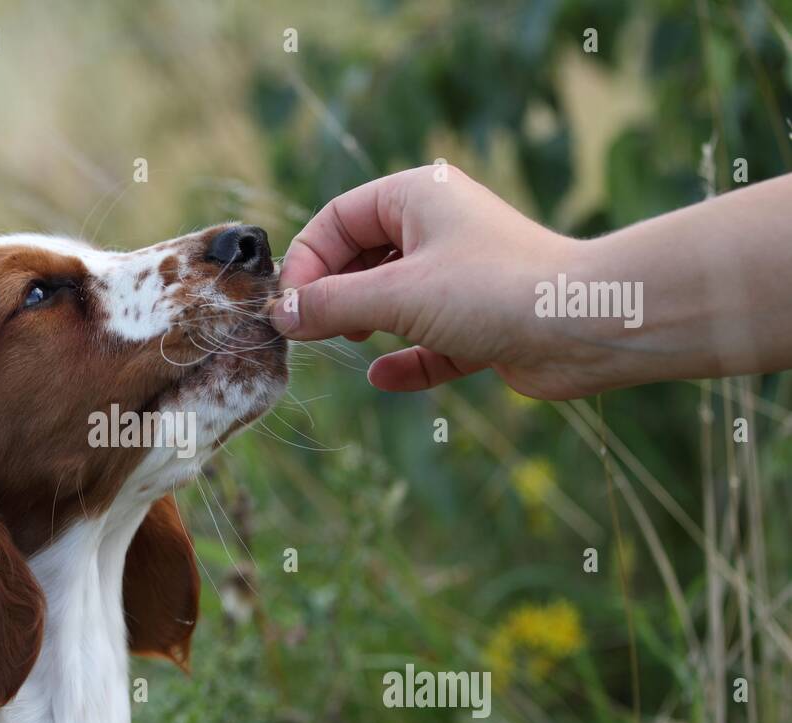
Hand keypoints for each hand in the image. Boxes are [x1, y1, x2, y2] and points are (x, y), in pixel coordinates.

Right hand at [272, 165, 611, 399]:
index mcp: (416, 197)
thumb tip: (280, 316)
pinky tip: (383, 376)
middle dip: (332, 294)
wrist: (591, 326)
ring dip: (364, 323)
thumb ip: (330, 305)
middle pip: (360, 257)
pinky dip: (404, 358)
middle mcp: (438, 229)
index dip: (307, 261)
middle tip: (312, 329)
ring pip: (393, 299)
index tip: (289, 307)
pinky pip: (427, 340)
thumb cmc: (495, 290)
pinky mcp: (479, 323)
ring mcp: (460, 277)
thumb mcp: (397, 294)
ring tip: (350, 341)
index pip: (337, 220)